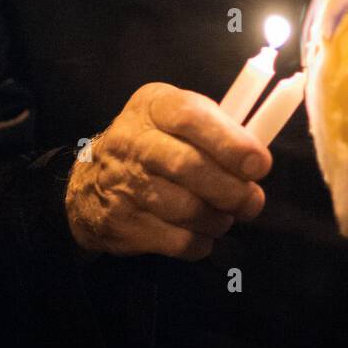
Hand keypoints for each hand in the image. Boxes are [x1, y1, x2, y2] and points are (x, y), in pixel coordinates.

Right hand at [65, 82, 271, 260]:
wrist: (88, 182)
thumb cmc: (151, 143)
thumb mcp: (173, 118)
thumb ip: (214, 128)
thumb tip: (257, 159)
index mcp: (153, 106)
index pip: (190, 116)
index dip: (230, 142)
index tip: (260, 165)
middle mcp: (133, 141)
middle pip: (190, 167)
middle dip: (232, 190)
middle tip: (252, 201)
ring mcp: (124, 184)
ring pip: (187, 209)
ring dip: (219, 218)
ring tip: (225, 215)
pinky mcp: (121, 224)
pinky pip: (177, 242)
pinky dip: (200, 242)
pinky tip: (202, 233)